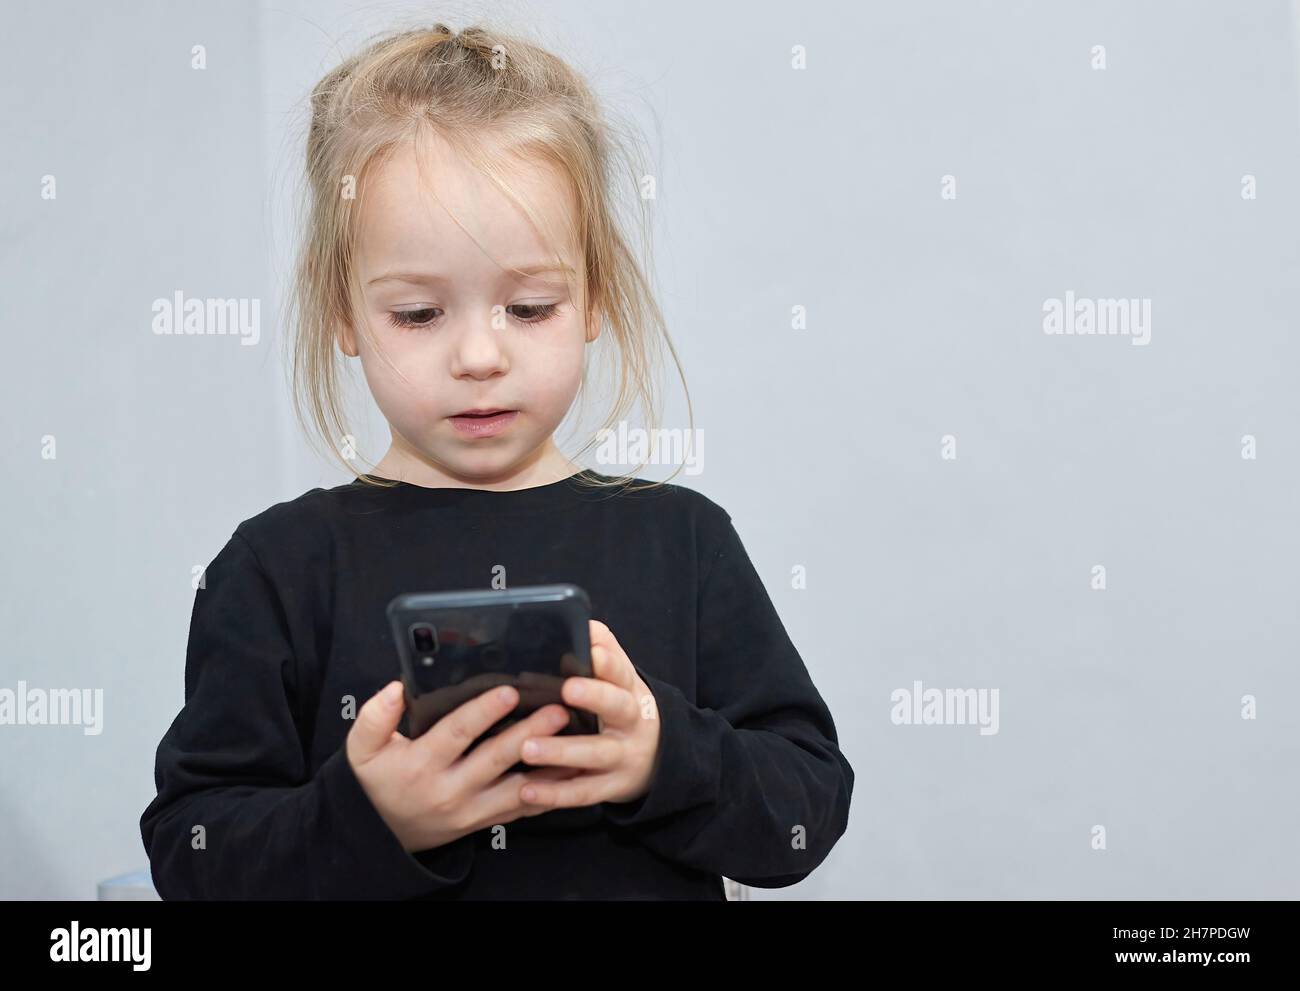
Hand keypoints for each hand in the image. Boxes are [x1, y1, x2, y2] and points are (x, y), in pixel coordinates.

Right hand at [347, 681, 582, 853]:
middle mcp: (450, 790)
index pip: (457, 734)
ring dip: (550, 765)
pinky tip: (572, 772)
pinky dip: (550, 792)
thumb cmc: (378, 782)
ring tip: (577, 740)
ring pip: (518, 788)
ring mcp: (471, 810)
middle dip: (530, 732)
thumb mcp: (362, 750)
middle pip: (496, 758)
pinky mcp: (486, 823)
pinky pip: (523, 809)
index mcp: (422, 765)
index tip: (510, 690)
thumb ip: (375, 717)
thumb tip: (396, 687)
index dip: (484, 711)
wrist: (382, 836)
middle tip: (559, 710)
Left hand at [513, 619, 660, 808]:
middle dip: (595, 698)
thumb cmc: (623, 710)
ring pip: (596, 754)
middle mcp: (632, 722)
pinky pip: (583, 792)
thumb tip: (583, 624)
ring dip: (563, 752)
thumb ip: (604, 652)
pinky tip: (527, 789)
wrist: (658, 759)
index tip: (592, 651)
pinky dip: (555, 792)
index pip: (623, 671)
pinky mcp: (611, 788)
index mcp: (630, 690)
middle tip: (566, 690)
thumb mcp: (621, 681)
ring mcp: (624, 757)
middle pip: (618, 708)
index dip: (609, 662)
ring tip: (528, 747)